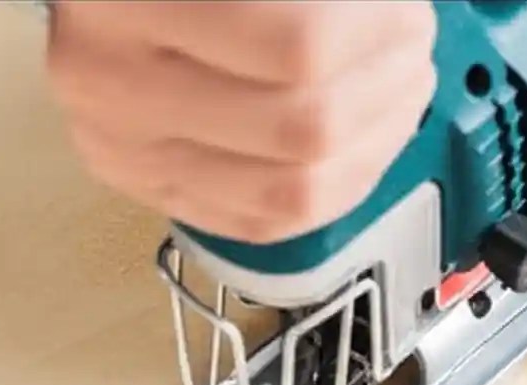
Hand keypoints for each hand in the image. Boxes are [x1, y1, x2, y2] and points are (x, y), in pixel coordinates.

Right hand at [44, 1, 435, 242]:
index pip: (302, 47)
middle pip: (304, 130)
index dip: (381, 32)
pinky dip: (332, 190)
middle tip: (413, 49)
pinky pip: (261, 222)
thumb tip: (395, 19)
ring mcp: (124, 148)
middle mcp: (113, 83)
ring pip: (291, 193)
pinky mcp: (143, 185)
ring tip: (397, 95)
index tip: (408, 13)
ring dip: (373, 147)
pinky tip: (360, 146)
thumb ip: (312, 2)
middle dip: (388, 92)